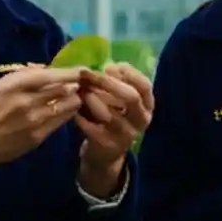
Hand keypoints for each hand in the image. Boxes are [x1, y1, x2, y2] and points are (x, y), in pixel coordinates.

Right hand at [0, 67, 84, 173]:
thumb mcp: (0, 86)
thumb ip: (26, 77)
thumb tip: (51, 72)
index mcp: (14, 84)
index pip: (52, 74)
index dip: (71, 72)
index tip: (83, 70)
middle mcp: (27, 101)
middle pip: (65, 89)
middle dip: (76, 85)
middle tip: (81, 84)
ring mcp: (35, 120)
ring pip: (69, 105)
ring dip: (74, 100)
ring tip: (74, 97)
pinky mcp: (39, 136)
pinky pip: (62, 121)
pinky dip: (67, 113)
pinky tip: (64, 111)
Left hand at [76, 63, 154, 183]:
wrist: (105, 155)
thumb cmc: (112, 119)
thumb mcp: (120, 102)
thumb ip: (117, 84)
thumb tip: (104, 65)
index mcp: (147, 106)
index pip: (145, 85)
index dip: (128, 73)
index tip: (109, 66)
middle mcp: (141, 121)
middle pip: (130, 97)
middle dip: (107, 82)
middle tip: (87, 74)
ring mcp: (126, 135)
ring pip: (108, 112)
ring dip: (91, 98)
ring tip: (80, 90)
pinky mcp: (108, 145)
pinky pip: (91, 126)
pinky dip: (80, 115)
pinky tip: (74, 109)